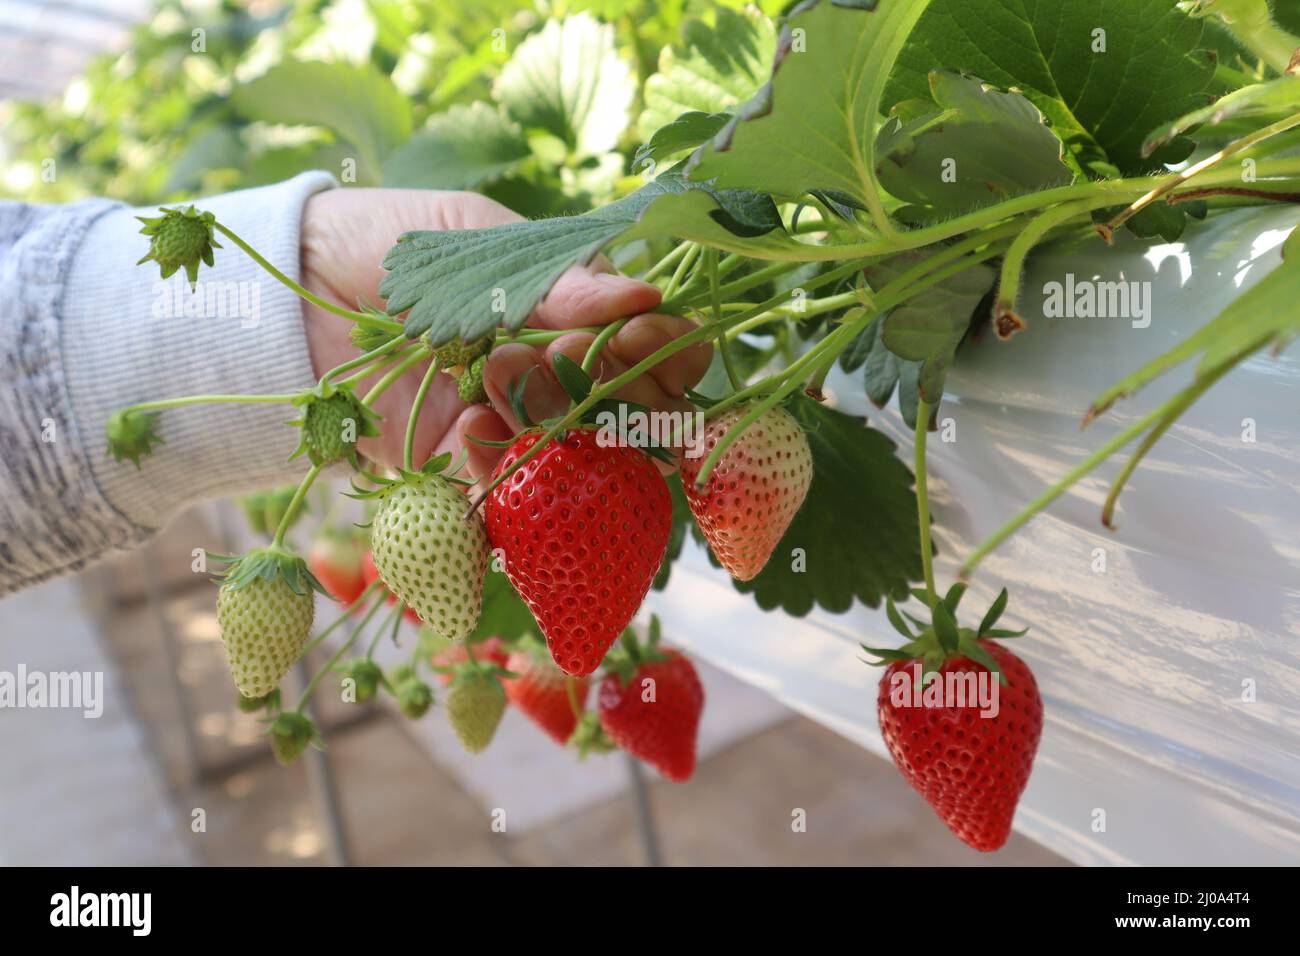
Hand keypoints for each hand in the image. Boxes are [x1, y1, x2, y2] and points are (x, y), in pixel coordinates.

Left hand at [299, 188, 712, 479]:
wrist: (291, 281)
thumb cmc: (389, 241)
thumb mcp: (480, 239)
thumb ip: (559, 277)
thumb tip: (643, 296)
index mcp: (573, 317)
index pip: (656, 348)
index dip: (665, 350)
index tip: (640, 332)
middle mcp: (553, 379)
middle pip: (632, 417)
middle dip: (613, 390)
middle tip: (564, 353)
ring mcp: (507, 427)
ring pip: (575, 460)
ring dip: (550, 419)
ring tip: (497, 368)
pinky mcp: (453, 468)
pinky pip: (502, 495)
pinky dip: (497, 464)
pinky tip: (469, 422)